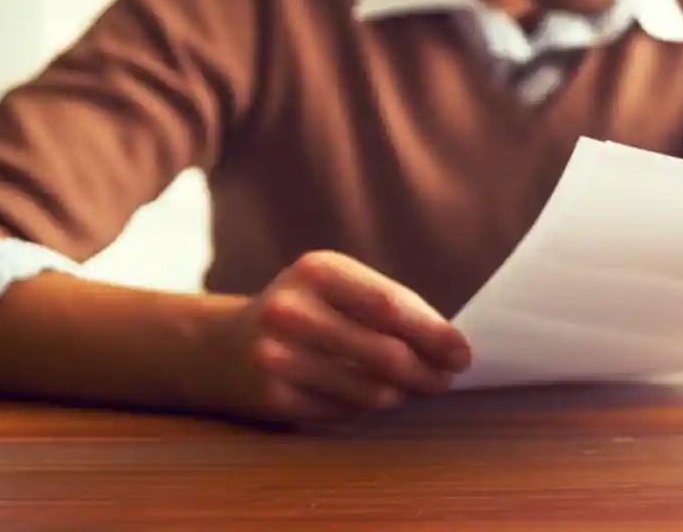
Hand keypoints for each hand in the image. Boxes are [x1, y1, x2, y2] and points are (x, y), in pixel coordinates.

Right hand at [195, 251, 470, 423]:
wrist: (219, 347)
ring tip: (413, 389)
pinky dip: (367, 408)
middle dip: (428, 373)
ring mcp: (276, 356)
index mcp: (318, 271)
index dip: (435, 334)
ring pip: (370, 391)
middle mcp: (291, 310)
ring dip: (403, 395)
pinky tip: (370, 397)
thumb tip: (452, 348)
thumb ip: (391, 308)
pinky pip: (344, 412)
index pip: (391, 306)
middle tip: (446, 381)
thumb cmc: (305, 312)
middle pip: (386, 354)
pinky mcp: (271, 398)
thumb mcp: (338, 288)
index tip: (463, 355)